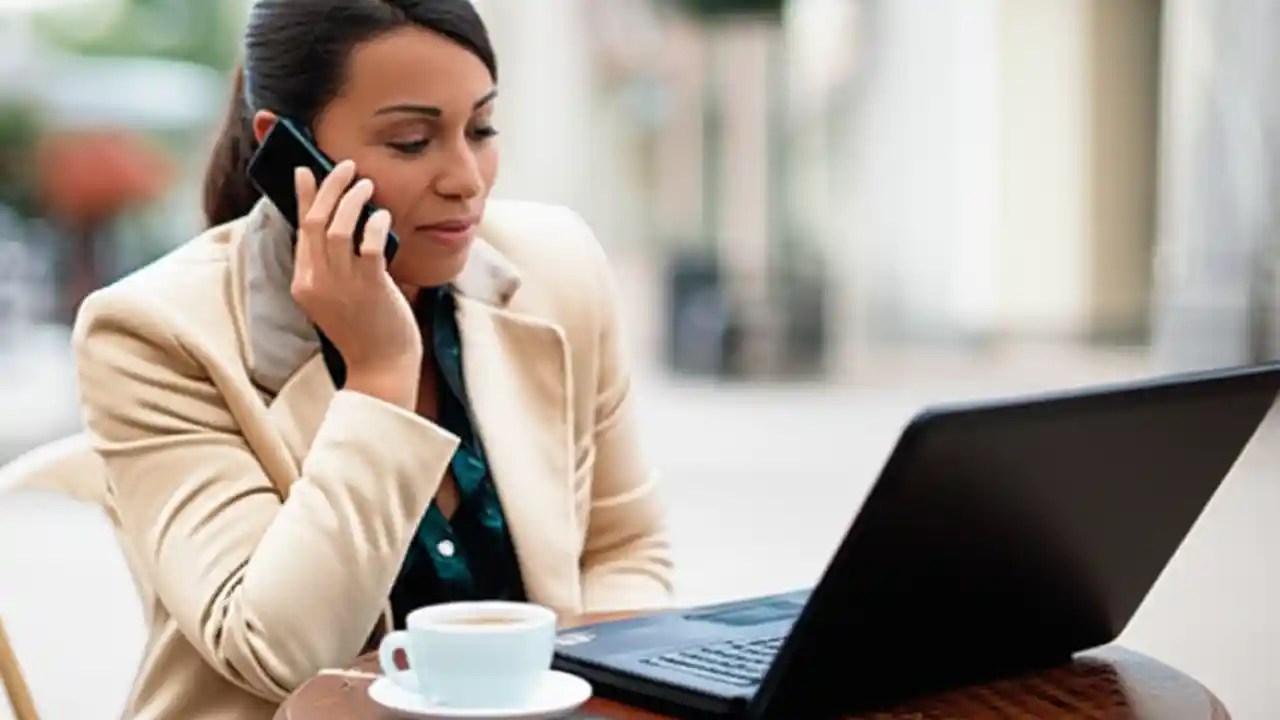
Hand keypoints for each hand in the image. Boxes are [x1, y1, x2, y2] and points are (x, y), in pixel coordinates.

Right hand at [291, 160, 421, 408]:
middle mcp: (316, 282)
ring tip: (366, 184)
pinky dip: (374, 224)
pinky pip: (367, 244)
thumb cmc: (366, 328)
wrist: (382, 366)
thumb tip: (342, 220)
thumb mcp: (337, 295)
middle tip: (345, 166)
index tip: (306, 170)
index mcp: (303, 283)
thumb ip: (332, 264)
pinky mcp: (369, 288)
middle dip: (329, 187)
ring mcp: (341, 285)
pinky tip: (382, 215)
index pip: (300, 228)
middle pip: (315, 221)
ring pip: (337, 228)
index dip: (304, 196)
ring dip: (352, 200)